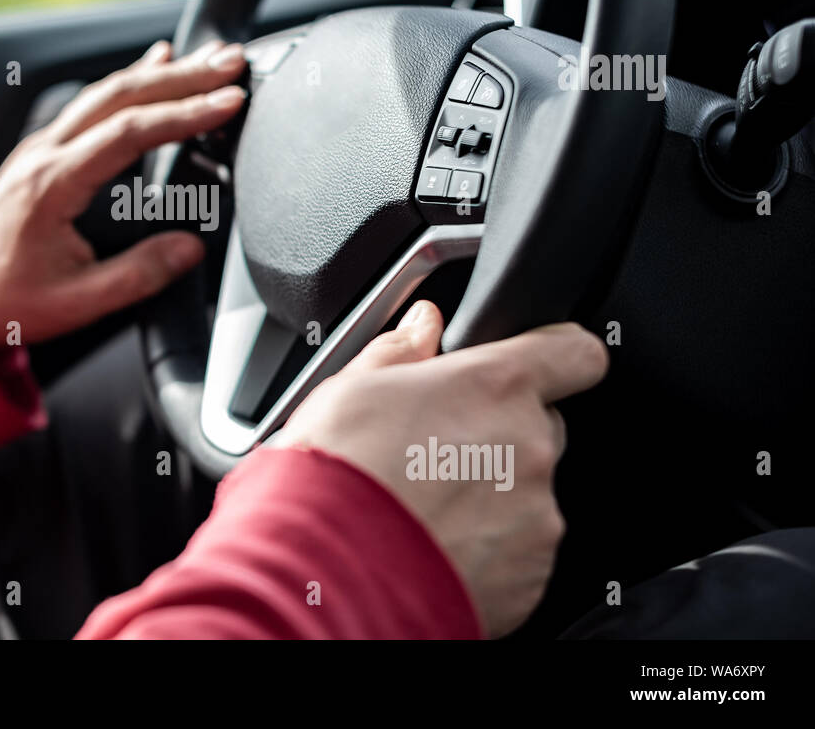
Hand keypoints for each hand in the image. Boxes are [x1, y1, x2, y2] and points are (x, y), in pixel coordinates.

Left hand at [0, 39, 246, 346]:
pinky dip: (131, 82)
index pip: (130, 131)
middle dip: (182, 76)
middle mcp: (43, 153)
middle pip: (120, 95)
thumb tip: (191, 248)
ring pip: (106, 92)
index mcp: (53, 184)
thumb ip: (140, 274)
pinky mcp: (43, 152)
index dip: (185, 113)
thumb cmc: (7, 300)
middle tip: (231, 63)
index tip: (228, 101)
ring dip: (160, 74)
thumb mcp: (79, 301)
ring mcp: (40, 147)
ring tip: (208, 60)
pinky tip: (155, 66)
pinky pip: (92, 104)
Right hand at [278, 300, 608, 636]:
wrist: (328, 573)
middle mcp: (529, 448)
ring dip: (488, 497)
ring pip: (526, 495)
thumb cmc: (335, 477)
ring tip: (420, 510)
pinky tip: (431, 547)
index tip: (540, 365)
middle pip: (540, 428)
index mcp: (496, 386)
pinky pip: (519, 553)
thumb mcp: (350, 388)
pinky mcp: (529, 576)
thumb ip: (400, 350)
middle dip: (498, 436)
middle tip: (433, 453)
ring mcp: (535, 516)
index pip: (574, 353)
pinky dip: (486, 551)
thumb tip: (422, 325)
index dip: (557, 357)